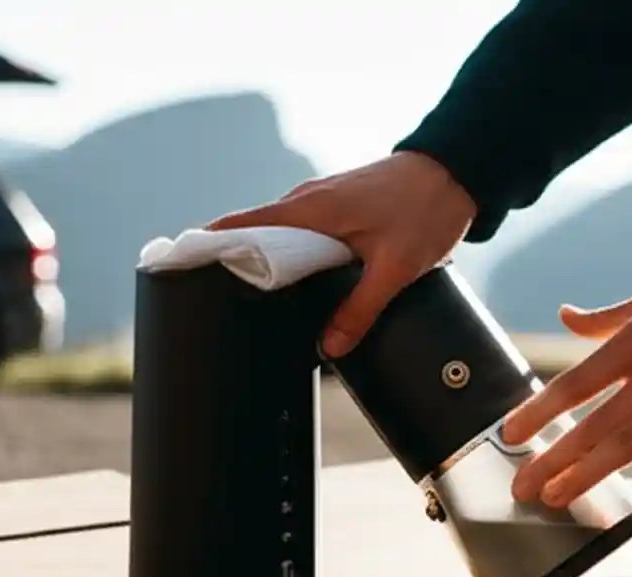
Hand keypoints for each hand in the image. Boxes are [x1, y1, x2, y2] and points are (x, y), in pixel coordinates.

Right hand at [206, 151, 476, 357]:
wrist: (456, 172)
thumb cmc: (425, 211)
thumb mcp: (395, 268)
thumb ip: (360, 310)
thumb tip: (328, 348)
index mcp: (309, 210)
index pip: (240, 225)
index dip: (206, 244)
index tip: (175, 264)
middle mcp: (306, 202)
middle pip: (252, 234)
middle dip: (229, 262)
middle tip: (206, 298)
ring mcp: (319, 202)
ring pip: (276, 236)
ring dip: (260, 260)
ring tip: (243, 298)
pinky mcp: (335, 207)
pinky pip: (297, 233)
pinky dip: (285, 255)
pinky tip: (291, 283)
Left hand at [502, 273, 631, 514]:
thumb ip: (607, 320)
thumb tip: (565, 316)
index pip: (573, 386)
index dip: (537, 413)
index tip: (508, 436)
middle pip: (593, 427)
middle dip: (553, 461)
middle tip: (521, 489)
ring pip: (630, 448)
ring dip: (590, 476)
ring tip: (558, 499)